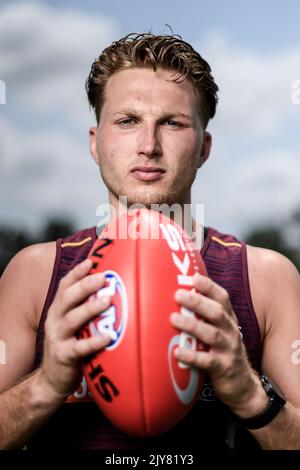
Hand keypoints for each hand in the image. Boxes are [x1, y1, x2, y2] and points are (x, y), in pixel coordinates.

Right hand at [40, 258, 110, 397]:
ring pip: (73, 319)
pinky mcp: (64, 356)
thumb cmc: (70, 345)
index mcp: (58, 310)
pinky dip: (94, 341)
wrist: (52, 379)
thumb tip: (109, 289)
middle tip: (103, 277)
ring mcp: (58, 338)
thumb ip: (84, 308)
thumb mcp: (72, 324)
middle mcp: (55, 320)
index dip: (76, 273)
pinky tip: (108, 336)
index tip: (90, 261)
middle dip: (85, 286)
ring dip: (90, 308)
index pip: (65, 286)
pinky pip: (80, 347)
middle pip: (68, 298)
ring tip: (107, 300)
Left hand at [171, 273, 265, 415]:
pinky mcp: (223, 368)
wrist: (243, 385)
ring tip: (173, 319)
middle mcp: (230, 331)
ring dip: (192, 325)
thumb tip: (179, 294)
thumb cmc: (223, 351)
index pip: (222, 298)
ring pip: (212, 334)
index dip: (210, 287)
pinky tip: (178, 352)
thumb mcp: (219, 330)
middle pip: (216, 312)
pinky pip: (207, 361)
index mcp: (228, 319)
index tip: (195, 277)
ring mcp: (228, 349)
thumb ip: (204, 315)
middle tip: (178, 295)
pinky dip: (192, 356)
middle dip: (198, 302)